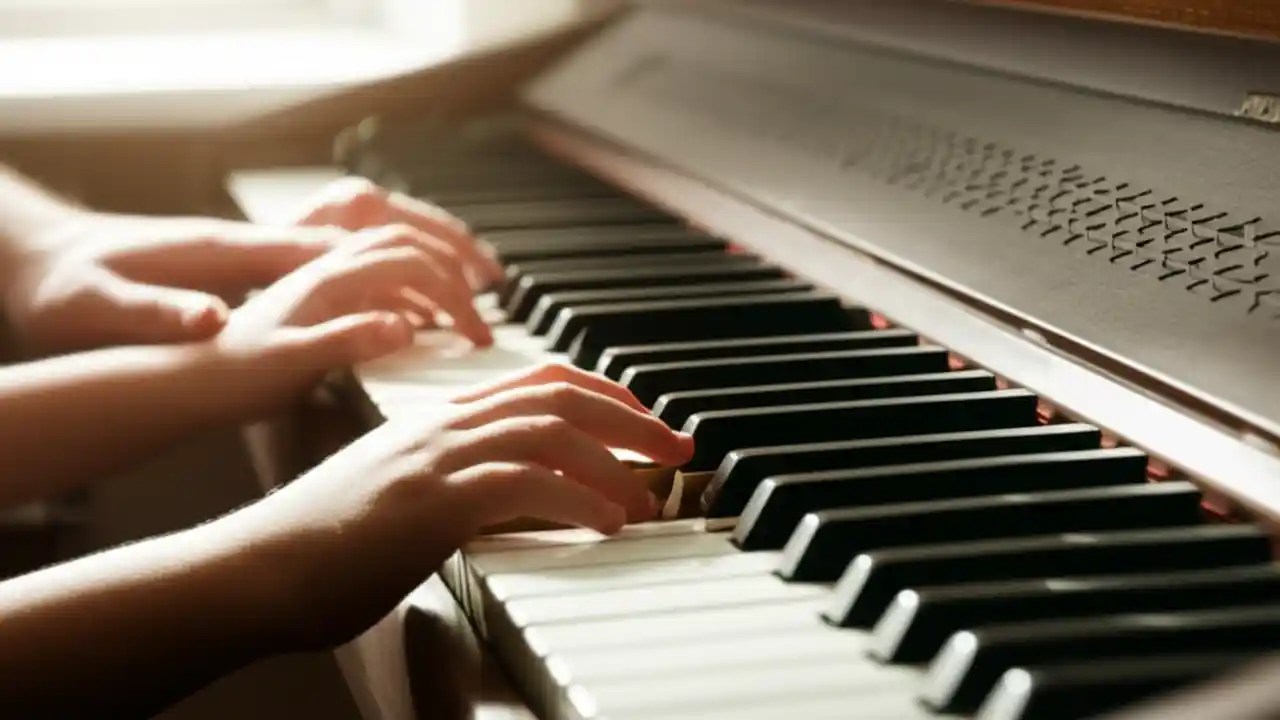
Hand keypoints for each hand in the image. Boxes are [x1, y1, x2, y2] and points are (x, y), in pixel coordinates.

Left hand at [2, 178, 497, 355]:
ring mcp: (275, 246)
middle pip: (389, 223)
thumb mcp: (111, 309)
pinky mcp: (269, 261)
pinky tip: (408, 291)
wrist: (46, 268)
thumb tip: (262, 323)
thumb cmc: (77, 292)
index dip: (435, 290)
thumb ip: (185, 316)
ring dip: (432, 242)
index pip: (375, 256)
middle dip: (452, 252)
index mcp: (259, 257)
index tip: (472, 332)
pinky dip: (395, 253)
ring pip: (376, 224)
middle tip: (496, 295)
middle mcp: (276, 241)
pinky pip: (352, 242)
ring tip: (477, 279)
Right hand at [227, 363, 693, 648]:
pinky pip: (522, 483)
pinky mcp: (427, 503)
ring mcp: (432, 460)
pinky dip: (578, 496)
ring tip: (654, 492)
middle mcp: (440, 427)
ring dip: (616, 459)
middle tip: (677, 445)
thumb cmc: (324, 548)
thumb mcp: (403, 498)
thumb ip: (459, 485)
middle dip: (630, 417)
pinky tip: (608, 519)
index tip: (643, 420)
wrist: (254, 573)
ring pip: (547, 430)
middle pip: (557, 395)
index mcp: (436, 420)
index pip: (537, 382)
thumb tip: (517, 502)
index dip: (602, 394)